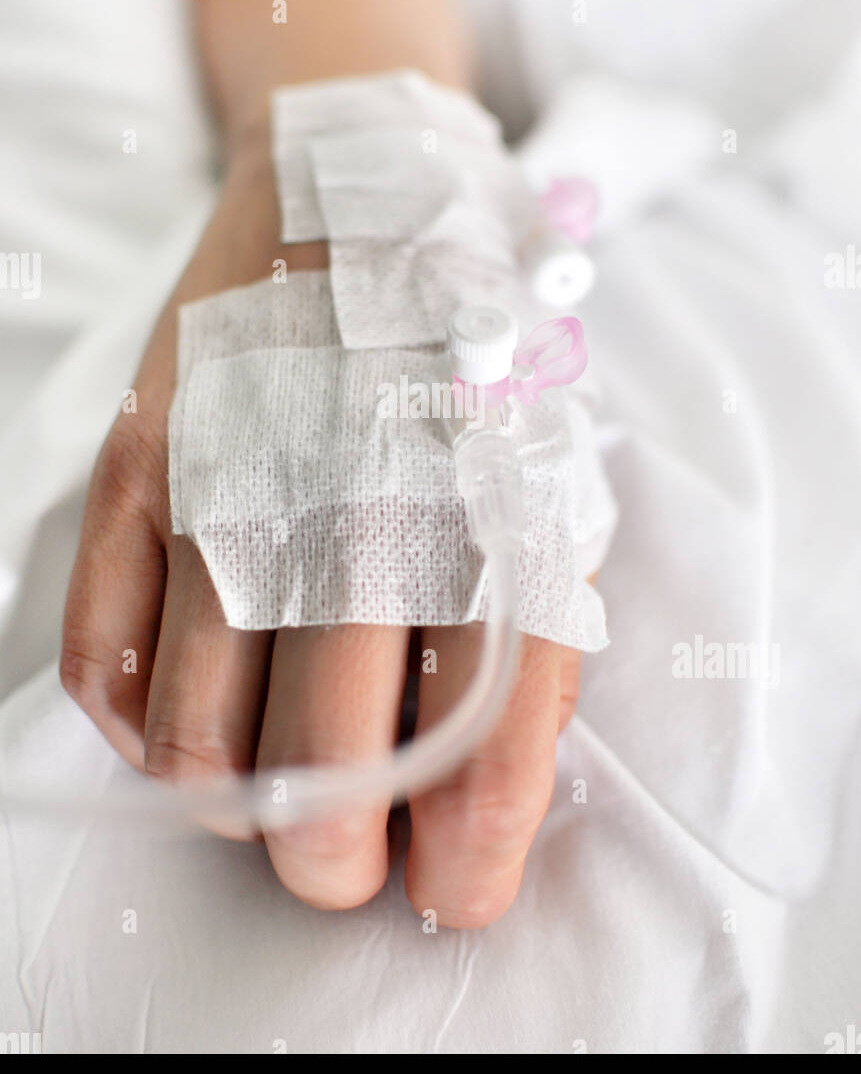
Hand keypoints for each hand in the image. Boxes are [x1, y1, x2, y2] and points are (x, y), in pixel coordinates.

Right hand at [61, 142, 579, 929]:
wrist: (356, 179)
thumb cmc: (466, 345)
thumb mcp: (543, 464)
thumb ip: (524, 619)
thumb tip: (471, 790)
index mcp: (483, 497)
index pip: (487, 725)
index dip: (473, 848)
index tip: (456, 894)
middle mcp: (354, 495)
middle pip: (330, 765)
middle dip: (339, 859)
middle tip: (350, 862)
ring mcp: (229, 476)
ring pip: (201, 741)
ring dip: (239, 807)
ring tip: (270, 794)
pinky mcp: (140, 457)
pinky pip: (103, 657)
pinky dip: (139, 731)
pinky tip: (187, 722)